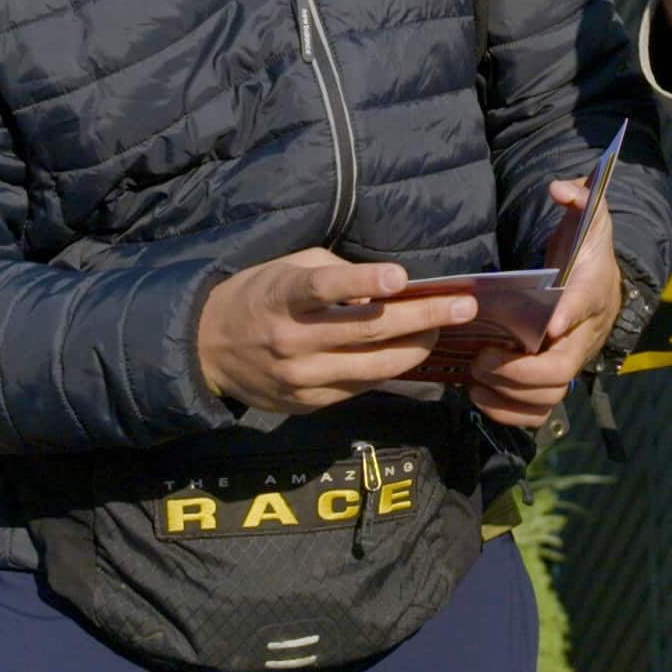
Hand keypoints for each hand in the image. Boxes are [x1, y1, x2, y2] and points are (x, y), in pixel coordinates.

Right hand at [197, 247, 476, 413]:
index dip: (362, 283)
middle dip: (422, 319)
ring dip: (416, 349)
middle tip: (464, 306)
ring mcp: (301, 378)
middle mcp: (293, 340)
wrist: (207, 349)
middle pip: (368, 332)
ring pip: (373, 369)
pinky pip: (360, 387)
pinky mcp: (308, 404)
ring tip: (444, 331)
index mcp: (284, 296)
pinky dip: (389, 370)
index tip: (400, 278)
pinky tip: (411, 353)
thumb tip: (387, 287)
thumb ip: (335, 273)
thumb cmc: (258, 294)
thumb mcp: (288, 267)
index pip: (324, 288)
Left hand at [469, 179, 622, 427]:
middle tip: (483, 358)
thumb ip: (580, 198)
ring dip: (509, 396)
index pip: (584, 305)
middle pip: (562, 368)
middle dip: (520, 370)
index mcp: (590, 291)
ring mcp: (571, 361)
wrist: (601, 283)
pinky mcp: (557, 380)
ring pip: (549, 397)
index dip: (568, 316)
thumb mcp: (589, 218)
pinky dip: (510, 413)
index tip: (549, 324)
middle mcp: (584, 335)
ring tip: (474, 378)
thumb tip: (559, 188)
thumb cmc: (586, 251)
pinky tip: (481, 397)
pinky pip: (538, 412)